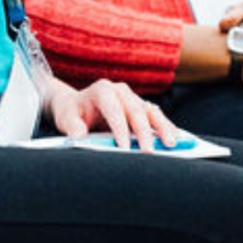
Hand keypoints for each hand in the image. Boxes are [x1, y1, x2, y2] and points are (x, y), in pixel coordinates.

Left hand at [43, 77, 179, 150]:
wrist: (77, 105)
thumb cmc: (72, 112)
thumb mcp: (66, 117)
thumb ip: (72, 126)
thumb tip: (79, 137)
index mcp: (102, 90)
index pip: (114, 109)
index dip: (119, 128)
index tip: (124, 147)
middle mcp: (121, 91)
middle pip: (136, 110)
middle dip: (144, 132)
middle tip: (149, 152)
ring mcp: (133, 98)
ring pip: (151, 112)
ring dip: (163, 128)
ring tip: (172, 144)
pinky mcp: (141, 107)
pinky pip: (156, 117)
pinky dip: (166, 128)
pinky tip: (177, 140)